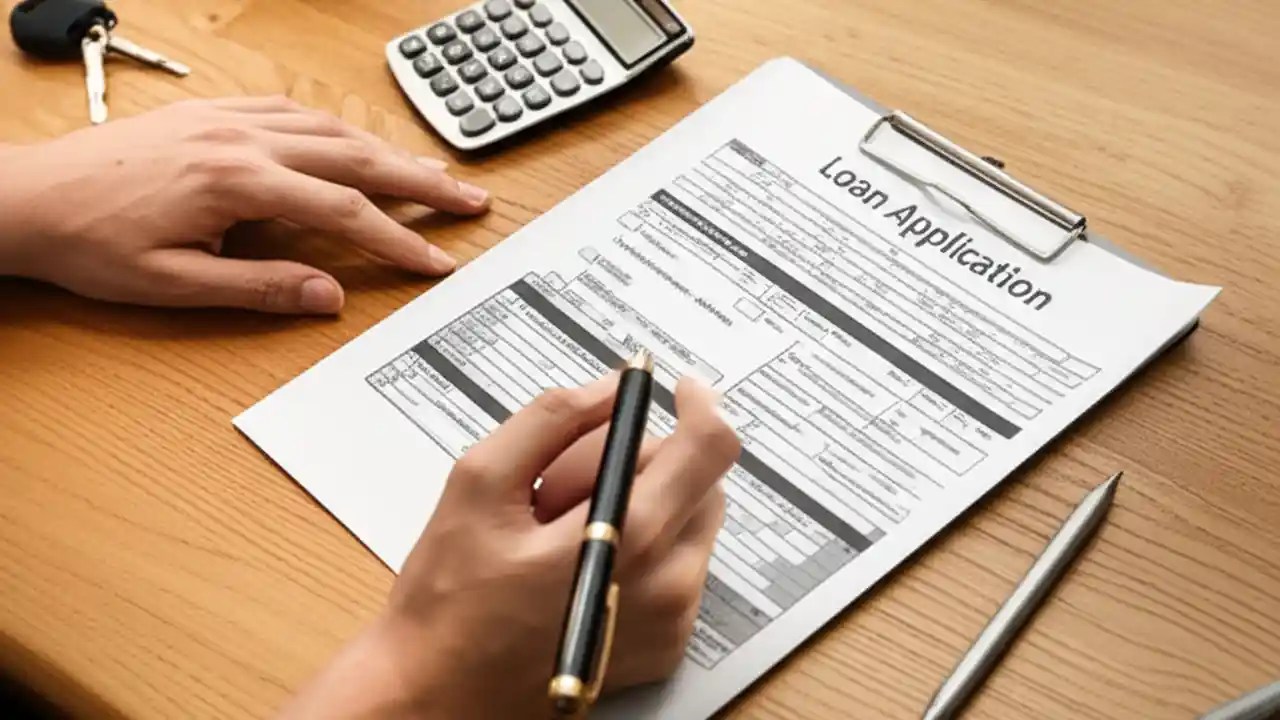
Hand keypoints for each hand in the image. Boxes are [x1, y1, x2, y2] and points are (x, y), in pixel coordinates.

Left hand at [0, 97, 489, 313]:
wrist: (27, 199)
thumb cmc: (91, 244)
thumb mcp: (175, 285)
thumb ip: (260, 288)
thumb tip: (329, 297)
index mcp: (237, 181)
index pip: (344, 212)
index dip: (398, 240)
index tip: (436, 260)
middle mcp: (241, 139)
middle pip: (354, 157)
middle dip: (418, 181)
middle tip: (467, 200)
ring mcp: (227, 119)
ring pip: (330, 128)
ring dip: (387, 150)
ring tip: (430, 171)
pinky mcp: (211, 114)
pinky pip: (290, 110)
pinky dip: (334, 126)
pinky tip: (353, 138)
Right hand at [279, 374, 738, 719]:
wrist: (438, 695)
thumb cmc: (450, 600)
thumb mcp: (481, 483)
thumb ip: (553, 419)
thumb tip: (613, 386)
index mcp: (631, 540)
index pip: (708, 447)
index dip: (697, 402)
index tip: (674, 387)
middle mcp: (669, 585)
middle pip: (699, 480)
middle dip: (642, 461)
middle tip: (564, 485)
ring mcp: (673, 622)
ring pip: (688, 520)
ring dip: (641, 504)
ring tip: (563, 532)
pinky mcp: (667, 645)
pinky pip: (677, 565)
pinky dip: (640, 546)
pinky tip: (576, 565)